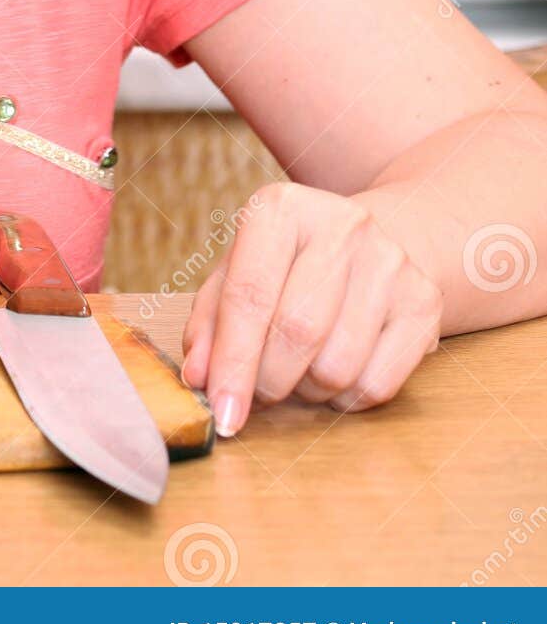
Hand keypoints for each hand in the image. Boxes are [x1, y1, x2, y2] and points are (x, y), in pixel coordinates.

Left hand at [180, 180, 443, 436]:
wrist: (376, 238)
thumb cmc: (289, 263)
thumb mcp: (237, 273)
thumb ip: (209, 322)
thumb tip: (198, 378)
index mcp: (281, 209)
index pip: (249, 296)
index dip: (232, 363)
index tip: (222, 414)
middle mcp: (341, 226)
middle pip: (296, 333)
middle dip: (267, 382)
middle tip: (257, 394)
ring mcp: (390, 262)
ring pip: (337, 367)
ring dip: (307, 391)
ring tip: (298, 370)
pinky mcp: (424, 302)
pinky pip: (376, 385)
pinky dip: (345, 398)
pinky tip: (336, 371)